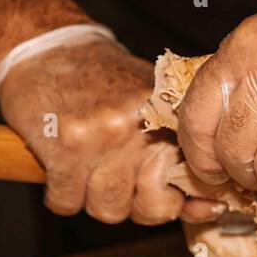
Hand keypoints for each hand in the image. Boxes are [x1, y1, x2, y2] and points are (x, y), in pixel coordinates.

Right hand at [0, 38, 222, 224]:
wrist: (46, 47)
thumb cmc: (102, 79)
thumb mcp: (150, 98)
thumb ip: (179, 148)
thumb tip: (209, 207)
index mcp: (167, 114)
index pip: (191, 178)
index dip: (184, 200)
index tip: (177, 202)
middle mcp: (139, 127)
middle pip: (150, 206)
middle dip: (135, 206)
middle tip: (123, 188)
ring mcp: (100, 139)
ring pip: (108, 209)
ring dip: (95, 201)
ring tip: (89, 174)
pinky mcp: (63, 149)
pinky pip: (66, 203)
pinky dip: (61, 198)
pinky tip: (61, 173)